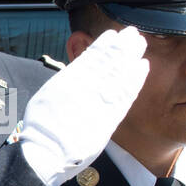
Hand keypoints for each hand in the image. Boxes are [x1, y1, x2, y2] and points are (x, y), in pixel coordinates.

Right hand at [17, 27, 149, 185]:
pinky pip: (126, 93)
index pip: (91, 58)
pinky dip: (135, 79)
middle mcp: (86, 86)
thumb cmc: (42, 129)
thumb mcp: (47, 96)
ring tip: (140, 43)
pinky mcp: (110, 117)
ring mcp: (99, 101)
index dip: (104, 45)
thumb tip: (76, 73)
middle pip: (109, 62)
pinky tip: (142, 67)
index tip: (113, 35)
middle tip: (133, 33)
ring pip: (120, 73)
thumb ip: (65, 82)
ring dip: (131, 57)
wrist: (47, 152)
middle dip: (122, 47)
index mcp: (69, 80)